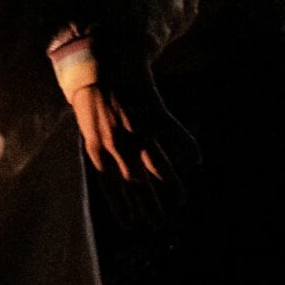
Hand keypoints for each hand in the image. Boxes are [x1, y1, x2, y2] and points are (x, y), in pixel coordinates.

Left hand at [71, 51, 196, 223]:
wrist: (106, 58)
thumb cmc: (97, 96)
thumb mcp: (90, 127)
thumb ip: (102, 152)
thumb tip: (118, 176)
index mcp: (96, 146)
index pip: (109, 185)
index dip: (120, 206)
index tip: (131, 225)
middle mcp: (114, 141)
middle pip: (135, 181)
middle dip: (149, 204)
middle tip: (162, 222)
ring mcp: (133, 127)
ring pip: (156, 163)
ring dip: (169, 184)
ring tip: (181, 199)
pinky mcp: (151, 110)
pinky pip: (172, 133)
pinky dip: (185, 146)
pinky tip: (195, 160)